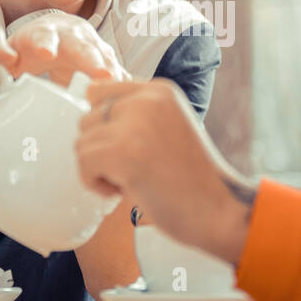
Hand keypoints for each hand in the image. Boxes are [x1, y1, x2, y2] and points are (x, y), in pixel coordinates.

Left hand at [7, 10, 129, 86]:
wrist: (59, 30)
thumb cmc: (33, 47)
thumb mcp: (15, 52)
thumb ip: (1, 64)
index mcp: (44, 33)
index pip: (42, 36)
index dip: (44, 44)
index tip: (45, 54)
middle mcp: (71, 35)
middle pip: (80, 46)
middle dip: (90, 59)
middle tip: (99, 73)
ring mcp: (92, 45)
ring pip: (103, 57)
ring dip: (111, 71)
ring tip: (116, 84)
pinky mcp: (106, 59)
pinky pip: (116, 70)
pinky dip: (121, 81)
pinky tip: (126, 91)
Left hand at [74, 79, 256, 264]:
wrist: (218, 210)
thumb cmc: (193, 179)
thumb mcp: (169, 127)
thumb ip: (137, 114)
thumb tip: (89, 103)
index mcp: (159, 91)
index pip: (101, 91)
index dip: (102, 124)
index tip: (120, 147)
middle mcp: (146, 99)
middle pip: (88, 118)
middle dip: (101, 149)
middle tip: (132, 169)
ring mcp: (135, 124)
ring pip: (82, 142)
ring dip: (98, 168)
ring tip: (130, 181)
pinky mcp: (123, 151)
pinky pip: (84, 162)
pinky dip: (95, 183)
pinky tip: (122, 191)